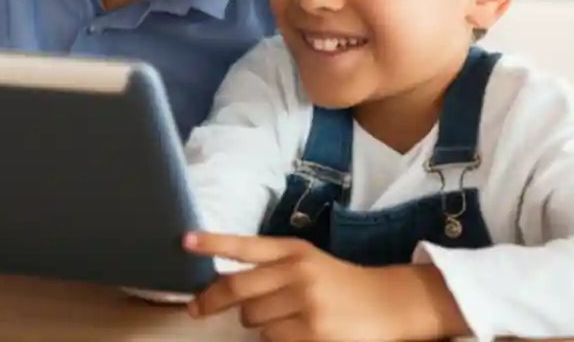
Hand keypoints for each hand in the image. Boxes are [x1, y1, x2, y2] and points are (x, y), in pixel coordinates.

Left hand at [184, 232, 467, 340]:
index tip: (185, 242)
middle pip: (237, 289)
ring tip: (283, 319)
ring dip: (256, 325)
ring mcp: (306, 305)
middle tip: (197, 309)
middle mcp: (299, 273)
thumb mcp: (308, 262)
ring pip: (252, 321)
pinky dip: (277, 340)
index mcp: (295, 251)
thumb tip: (225, 287)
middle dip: (211, 300)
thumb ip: (271, 267)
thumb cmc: (340, 284)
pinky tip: (298, 333)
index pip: (247, 245)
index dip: (213, 244)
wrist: (388, 304)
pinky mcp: (313, 335)